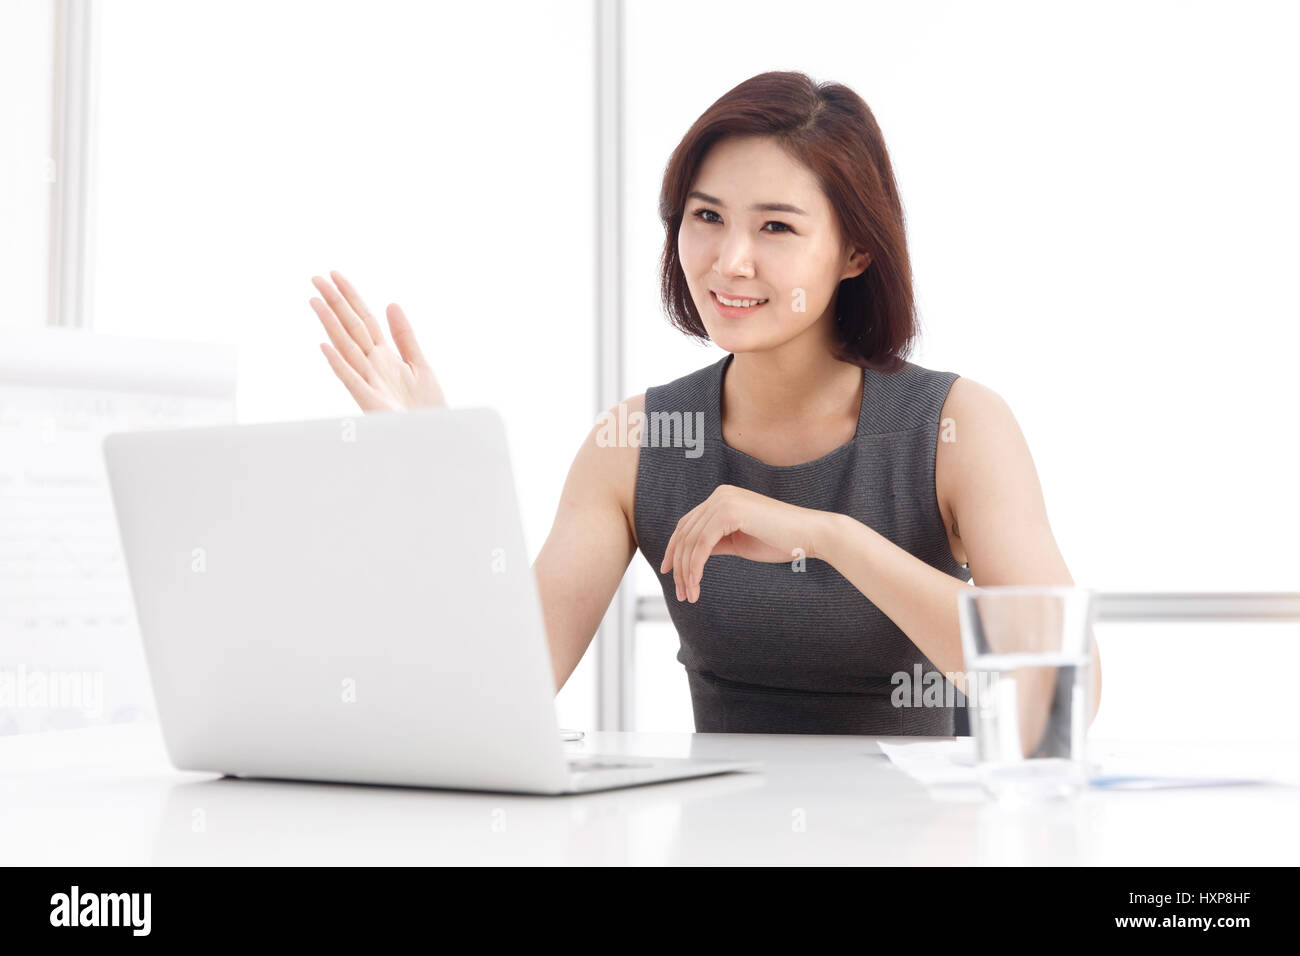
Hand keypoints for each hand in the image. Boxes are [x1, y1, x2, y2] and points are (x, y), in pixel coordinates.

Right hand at [309, 270, 445, 411]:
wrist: (435, 435)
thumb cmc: (426, 406)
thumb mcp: (419, 363)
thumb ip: (404, 336)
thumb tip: (391, 304)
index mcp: (385, 356)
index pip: (364, 319)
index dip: (350, 297)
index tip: (335, 275)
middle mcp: (373, 365)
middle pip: (351, 328)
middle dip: (335, 303)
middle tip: (316, 278)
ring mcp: (369, 382)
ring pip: (346, 348)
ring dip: (331, 325)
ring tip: (316, 302)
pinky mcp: (370, 401)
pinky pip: (351, 380)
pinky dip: (338, 363)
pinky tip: (325, 347)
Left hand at [658, 484, 834, 602]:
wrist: (809, 536)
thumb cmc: (779, 541)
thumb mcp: (738, 542)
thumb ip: (715, 543)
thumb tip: (691, 556)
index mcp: (721, 498)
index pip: (687, 525)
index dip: (674, 549)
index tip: (668, 572)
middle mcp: (719, 495)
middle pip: (684, 533)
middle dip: (678, 565)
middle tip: (680, 592)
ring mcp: (723, 500)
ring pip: (691, 541)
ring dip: (686, 572)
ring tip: (689, 594)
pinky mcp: (729, 512)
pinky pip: (702, 544)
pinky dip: (695, 567)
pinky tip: (696, 584)